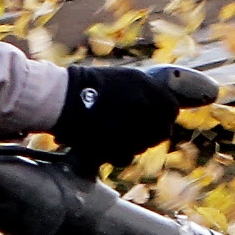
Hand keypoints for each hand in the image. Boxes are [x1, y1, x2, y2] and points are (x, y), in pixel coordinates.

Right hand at [52, 63, 218, 165]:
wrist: (63, 97)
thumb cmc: (90, 86)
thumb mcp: (125, 78)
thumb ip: (147, 92)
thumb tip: (163, 107)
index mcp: (148, 88)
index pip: (172, 109)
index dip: (164, 117)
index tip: (156, 120)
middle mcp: (145, 107)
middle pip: (163, 132)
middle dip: (151, 134)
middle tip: (136, 132)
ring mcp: (132, 127)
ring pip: (144, 146)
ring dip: (133, 144)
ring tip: (115, 134)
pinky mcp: (117, 145)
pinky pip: (126, 157)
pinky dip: (117, 154)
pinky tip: (106, 144)